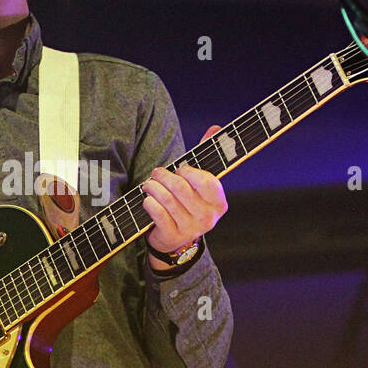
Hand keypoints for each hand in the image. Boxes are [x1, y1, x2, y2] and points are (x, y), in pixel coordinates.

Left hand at [141, 125, 228, 255]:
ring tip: (149, 184)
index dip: (188, 171)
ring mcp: (191, 229)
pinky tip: (148, 200)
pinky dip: (149, 202)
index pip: (206, 181)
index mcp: (219, 203)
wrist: (176, 240)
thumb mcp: (199, 183)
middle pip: (180, 187)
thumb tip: (216, 128)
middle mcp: (208, 217)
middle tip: (156, 173)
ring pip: (166, 198)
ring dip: (153, 187)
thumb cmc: (188, 203)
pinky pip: (156, 212)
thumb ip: (206, 156)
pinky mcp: (172, 235)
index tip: (181, 169)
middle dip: (163, 176)